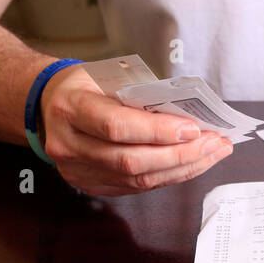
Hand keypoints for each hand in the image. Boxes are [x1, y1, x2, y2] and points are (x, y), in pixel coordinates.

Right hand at [39, 64, 233, 196]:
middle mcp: (68, 144)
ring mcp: (75, 170)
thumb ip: (139, 92)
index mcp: (70, 107)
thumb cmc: (84, 84)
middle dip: (180, 155)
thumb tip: (186, 111)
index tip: (193, 128)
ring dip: (181, 169)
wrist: (49, 103)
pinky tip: (190, 164)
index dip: (158, 131)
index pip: (117, 126)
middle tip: (214, 143)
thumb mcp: (106, 74)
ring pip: (135, 180)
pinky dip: (167, 177)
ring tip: (212, 153)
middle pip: (130, 160)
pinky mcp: (88, 185)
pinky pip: (134, 188)